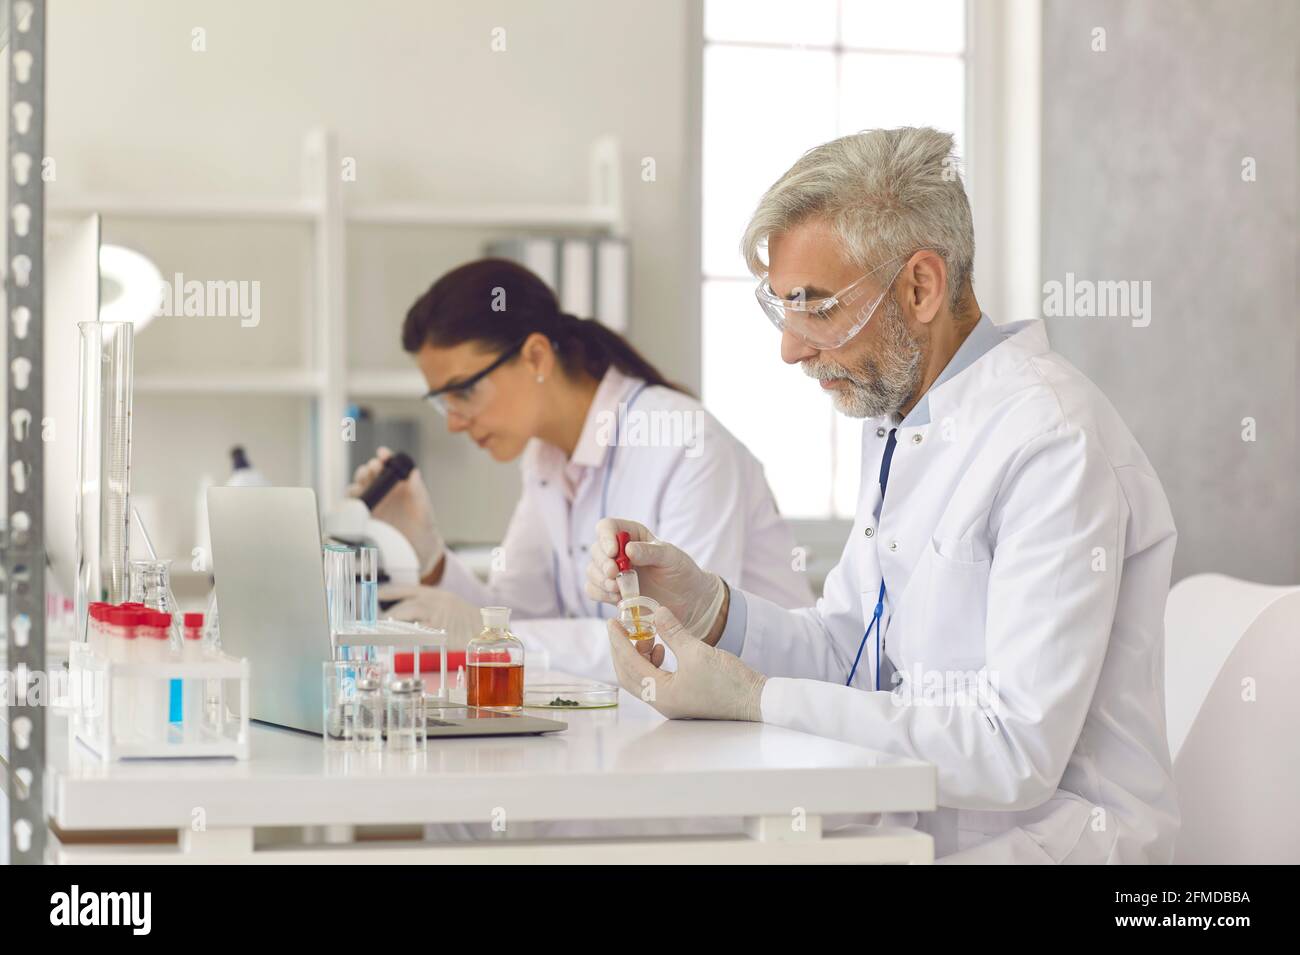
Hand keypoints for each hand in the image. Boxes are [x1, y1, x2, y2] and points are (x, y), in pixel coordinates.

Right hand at [347, 447, 443, 576]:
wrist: (419, 555)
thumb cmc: (424, 530)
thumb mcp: (424, 510)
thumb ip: (418, 491)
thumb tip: (413, 473)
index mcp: (398, 488)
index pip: (387, 467)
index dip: (384, 458)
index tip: (383, 455)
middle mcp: (383, 495)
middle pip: (369, 475)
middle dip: (369, 469)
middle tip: (373, 469)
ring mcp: (371, 507)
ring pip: (358, 489)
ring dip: (358, 483)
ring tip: (363, 484)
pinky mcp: (362, 521)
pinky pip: (350, 509)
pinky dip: (349, 502)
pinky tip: (355, 500)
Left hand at [379, 584, 478, 648]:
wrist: (490, 631)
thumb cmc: (470, 623)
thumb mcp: (451, 608)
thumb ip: (431, 610)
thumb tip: (407, 619)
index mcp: (437, 595)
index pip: (408, 589)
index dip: (391, 591)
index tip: (378, 594)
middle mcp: (436, 601)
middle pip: (405, 605)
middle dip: (388, 614)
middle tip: (376, 623)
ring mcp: (438, 615)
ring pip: (407, 615)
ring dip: (393, 624)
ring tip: (382, 632)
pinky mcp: (440, 630)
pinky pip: (417, 632)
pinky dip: (406, 636)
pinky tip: (399, 641)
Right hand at [585, 518, 726, 640]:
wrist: (687, 600)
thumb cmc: (681, 571)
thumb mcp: (671, 557)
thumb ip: (650, 552)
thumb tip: (627, 549)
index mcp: (631, 534)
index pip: (607, 527)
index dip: (605, 537)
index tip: (613, 552)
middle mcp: (618, 551)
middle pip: (596, 550)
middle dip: (602, 563)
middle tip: (614, 574)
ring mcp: (612, 572)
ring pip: (592, 571)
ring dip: (601, 580)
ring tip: (618, 589)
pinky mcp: (610, 591)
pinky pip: (593, 590)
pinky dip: (600, 593)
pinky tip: (617, 597)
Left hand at [608, 606, 765, 721]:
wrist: (756, 701)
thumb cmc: (729, 682)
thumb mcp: (697, 651)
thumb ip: (673, 631)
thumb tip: (657, 612)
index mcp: (662, 694)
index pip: (629, 665)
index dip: (618, 642)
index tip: (611, 623)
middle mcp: (662, 701)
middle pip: (629, 674)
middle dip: (622, 650)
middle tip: (620, 627)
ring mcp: (672, 702)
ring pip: (641, 677)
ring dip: (638, 655)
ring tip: (646, 635)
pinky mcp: (682, 698)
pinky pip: (656, 678)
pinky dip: (652, 662)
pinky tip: (662, 647)